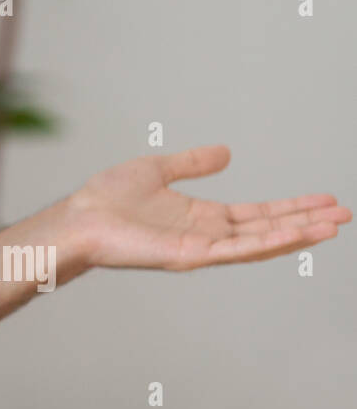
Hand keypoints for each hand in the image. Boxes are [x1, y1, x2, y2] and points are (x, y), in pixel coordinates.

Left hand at [59, 145, 349, 270]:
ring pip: (260, 242)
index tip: (323, 199)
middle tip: (344, 213)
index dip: (291, 207)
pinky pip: (236, 249)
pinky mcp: (190, 256)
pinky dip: (268, 242)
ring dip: (298, 234)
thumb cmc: (106, 199)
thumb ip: (192, 163)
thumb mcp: (157, 169)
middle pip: (268, 228)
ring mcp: (201, 248)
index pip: (257, 213)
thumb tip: (226, 152)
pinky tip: (295, 235)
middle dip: (306, 221)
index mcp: (201, 216)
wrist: (79, 218)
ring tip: (333, 225)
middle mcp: (207, 234)